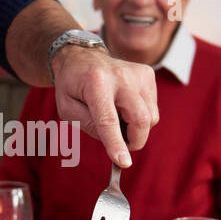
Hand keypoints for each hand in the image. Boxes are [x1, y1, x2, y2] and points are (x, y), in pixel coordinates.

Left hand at [51, 46, 158, 167]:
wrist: (82, 57)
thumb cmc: (72, 86)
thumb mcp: (67, 109)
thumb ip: (88, 126)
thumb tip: (115, 144)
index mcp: (96, 83)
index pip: (109, 120)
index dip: (116, 143)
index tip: (124, 162)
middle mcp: (121, 75)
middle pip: (140, 119)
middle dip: (134, 141)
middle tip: (120, 145)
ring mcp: (138, 73)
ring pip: (151, 117)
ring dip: (136, 128)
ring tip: (117, 116)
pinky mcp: (148, 75)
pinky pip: (153, 108)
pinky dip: (141, 116)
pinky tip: (124, 106)